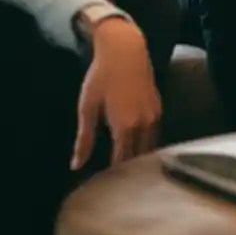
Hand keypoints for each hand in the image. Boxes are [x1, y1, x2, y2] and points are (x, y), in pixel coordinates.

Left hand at [72, 18, 161, 169]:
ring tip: (127, 168)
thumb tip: (76, 165)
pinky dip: (146, 143)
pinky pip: (155, 134)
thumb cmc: (102, 77)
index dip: (113, 173)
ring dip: (140, 157)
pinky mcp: (159, 108)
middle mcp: (145, 124)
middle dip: (128, 169)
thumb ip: (83, 139)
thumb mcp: (87, 107)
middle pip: (139, 156)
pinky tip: (136, 146)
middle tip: (116, 180)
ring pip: (150, 146)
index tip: (105, 185)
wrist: (126, 50)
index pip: (122, 160)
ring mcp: (155, 116)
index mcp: (125, 127)